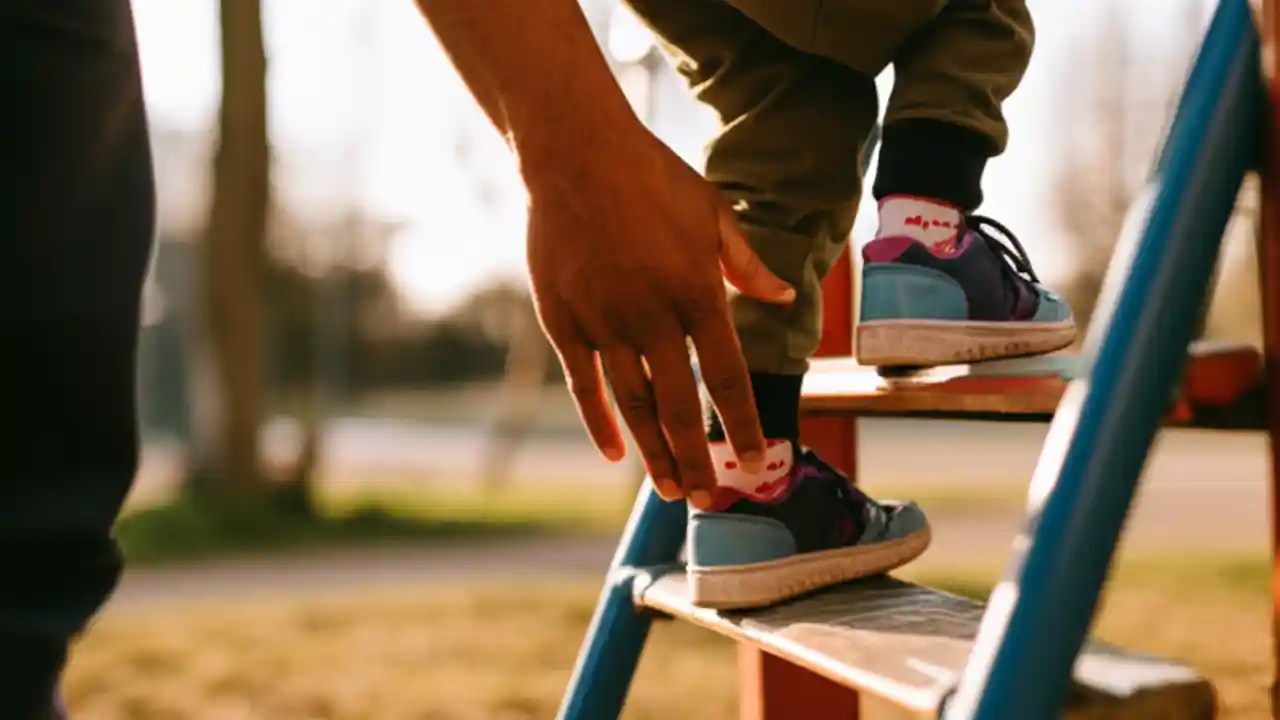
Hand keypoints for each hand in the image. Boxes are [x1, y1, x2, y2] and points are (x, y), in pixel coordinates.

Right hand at [525, 131, 794, 507]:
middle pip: (679, 405)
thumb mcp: (712, 212)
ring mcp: (603, 321)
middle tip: (711, 499)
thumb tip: (782, 299)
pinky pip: (584, 384)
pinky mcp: (563, 320)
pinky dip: (599, 422)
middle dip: (699, 458)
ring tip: (671, 490)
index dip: (744, 424)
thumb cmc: (652, 177)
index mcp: (696, 291)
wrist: (576, 153)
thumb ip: (746, 264)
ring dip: (654, 452)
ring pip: (632, 404)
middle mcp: (650, 316)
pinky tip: (616, 454)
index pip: (727, 376)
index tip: (760, 460)